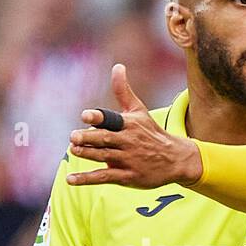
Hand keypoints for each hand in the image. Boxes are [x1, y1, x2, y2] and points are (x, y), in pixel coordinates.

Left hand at [67, 64, 201, 187]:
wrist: (174, 159)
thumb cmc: (151, 132)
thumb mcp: (139, 110)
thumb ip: (123, 90)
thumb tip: (117, 66)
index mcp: (129, 124)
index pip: (112, 120)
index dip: (98, 118)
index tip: (85, 116)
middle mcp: (129, 141)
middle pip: (106, 139)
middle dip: (89, 138)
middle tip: (73, 136)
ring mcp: (128, 160)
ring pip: (104, 156)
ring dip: (88, 154)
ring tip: (73, 150)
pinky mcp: (127, 176)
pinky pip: (104, 177)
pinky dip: (87, 179)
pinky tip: (70, 179)